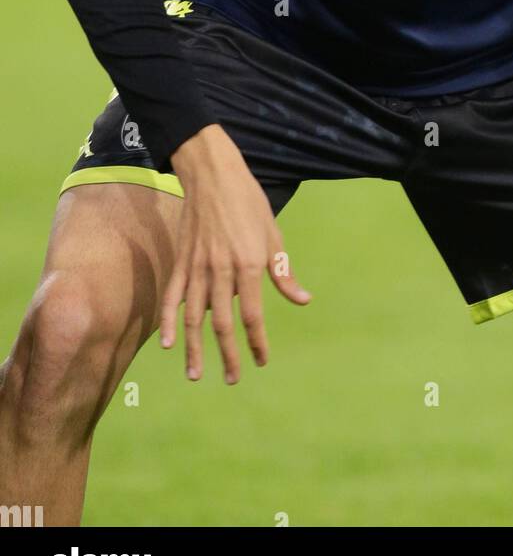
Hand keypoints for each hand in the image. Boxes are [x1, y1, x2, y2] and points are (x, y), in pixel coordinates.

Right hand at [159, 124, 310, 383]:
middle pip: (223, 323)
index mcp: (248, 264)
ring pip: (194, 317)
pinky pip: (172, 297)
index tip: (261, 360)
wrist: (213, 175)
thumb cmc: (249, 203)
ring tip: (196, 374)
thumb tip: (303, 300)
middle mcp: (221, 270)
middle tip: (232, 379)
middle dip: (228, 355)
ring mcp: (197, 267)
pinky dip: (169, 321)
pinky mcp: (181, 261)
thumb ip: (283, 272)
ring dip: (195, 348)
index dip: (257, 342)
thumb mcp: (273, 235)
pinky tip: (167, 343)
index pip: (252, 315)